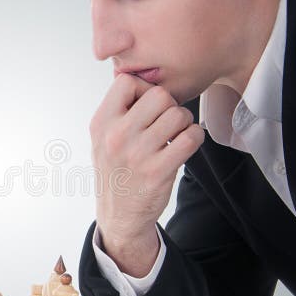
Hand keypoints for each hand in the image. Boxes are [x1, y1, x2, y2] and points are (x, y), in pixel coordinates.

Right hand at [90, 74, 203, 275]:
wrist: (119, 216)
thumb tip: (144, 79)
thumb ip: (118, 110)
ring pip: (179, 114)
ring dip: (184, 123)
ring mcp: (138, 153)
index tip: (146, 106)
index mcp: (101, 123)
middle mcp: (117, 136)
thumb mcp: (102, 138)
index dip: (143, 89)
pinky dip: (194, 137)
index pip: (127, 82)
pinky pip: (191, 137)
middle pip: (159, 95)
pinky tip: (184, 145)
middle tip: (165, 122)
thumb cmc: (116, 171)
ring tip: (174, 135)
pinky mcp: (159, 170)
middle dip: (169, 106)